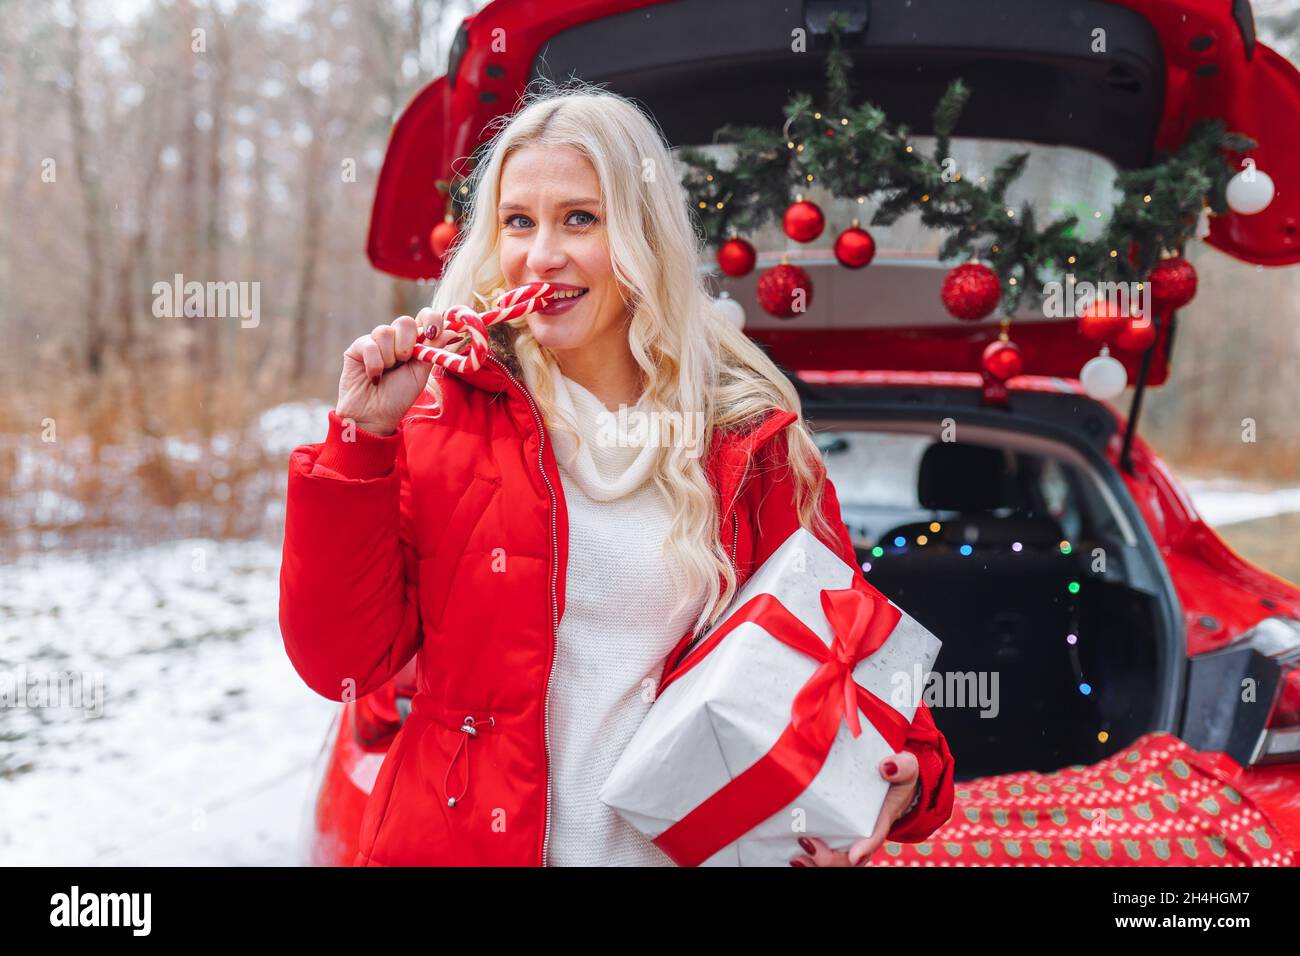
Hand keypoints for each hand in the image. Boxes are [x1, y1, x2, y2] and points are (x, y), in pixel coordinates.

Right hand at [335, 308, 453, 435]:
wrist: (374, 416)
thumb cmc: (398, 398)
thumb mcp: (421, 374)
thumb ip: (433, 351)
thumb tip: (451, 330)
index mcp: (414, 343)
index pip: (425, 317)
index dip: (431, 319)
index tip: (432, 334)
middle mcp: (395, 339)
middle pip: (405, 321)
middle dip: (407, 345)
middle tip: (403, 363)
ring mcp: (375, 341)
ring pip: (385, 331)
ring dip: (390, 358)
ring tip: (387, 372)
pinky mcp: (357, 347)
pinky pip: (369, 344)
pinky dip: (375, 364)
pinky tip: (374, 378)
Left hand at [788, 750, 918, 866]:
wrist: (890, 777)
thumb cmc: (897, 774)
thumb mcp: (906, 766)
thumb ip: (902, 766)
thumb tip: (886, 767)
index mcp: (881, 819)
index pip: (874, 837)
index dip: (865, 848)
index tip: (853, 856)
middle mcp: (864, 833)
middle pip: (849, 857)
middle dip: (830, 858)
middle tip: (808, 844)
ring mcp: (849, 836)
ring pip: (836, 860)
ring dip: (816, 863)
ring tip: (797, 857)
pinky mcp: (835, 832)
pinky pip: (824, 852)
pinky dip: (810, 858)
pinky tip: (792, 855)